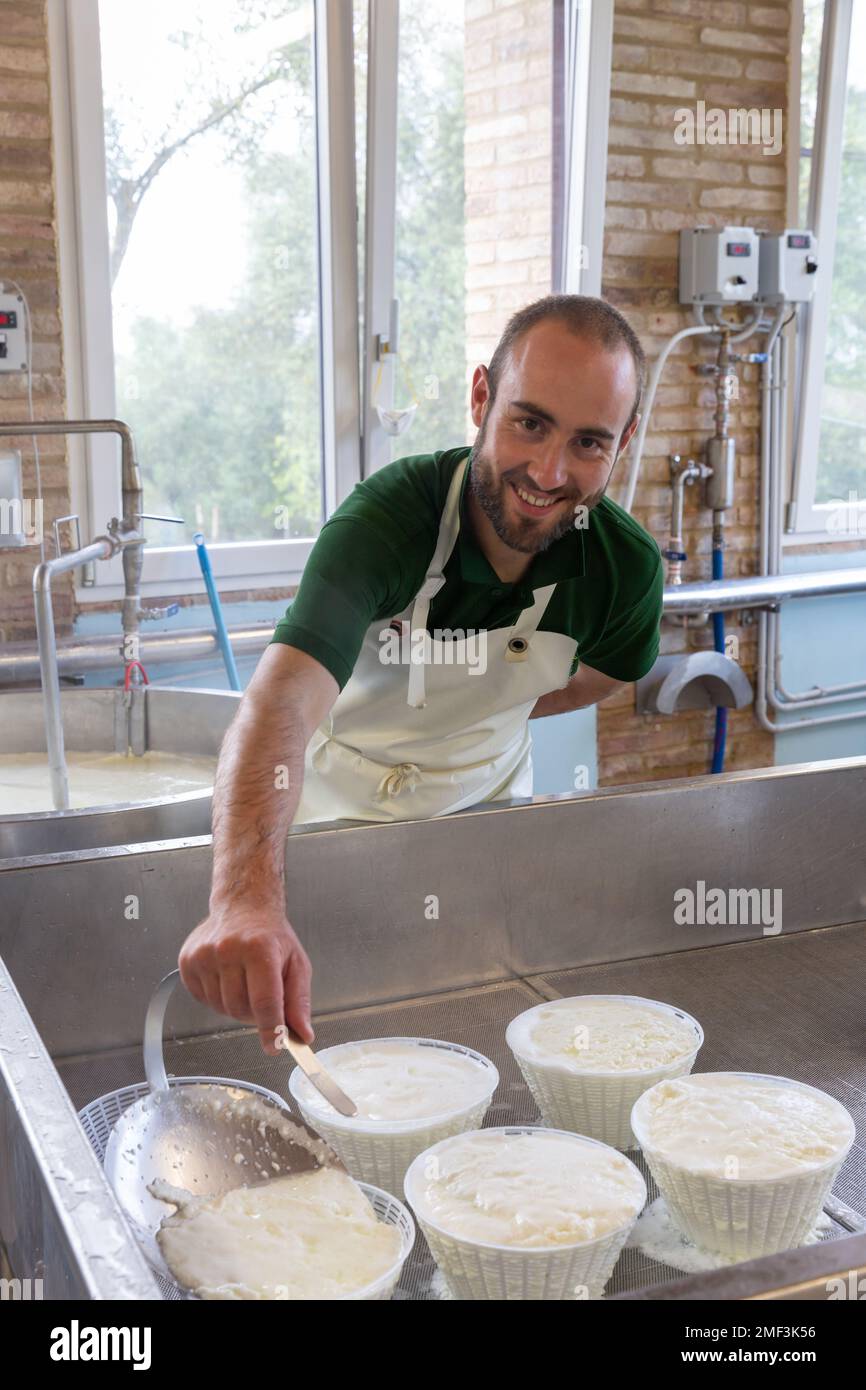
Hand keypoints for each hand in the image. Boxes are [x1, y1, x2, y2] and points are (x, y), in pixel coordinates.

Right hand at [179, 900, 313, 1054]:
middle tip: (262, 993)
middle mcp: (228, 950)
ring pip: (220, 1008)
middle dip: (254, 1013)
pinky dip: (217, 997)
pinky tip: (227, 977)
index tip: (274, 1048)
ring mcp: (204, 955)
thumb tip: (301, 1034)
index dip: (271, 1030)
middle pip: (240, 1009)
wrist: (243, 906)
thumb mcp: (296, 964)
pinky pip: (203, 1000)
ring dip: (235, 1005)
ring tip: (244, 980)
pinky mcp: (187, 961)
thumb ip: (298, 1002)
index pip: (264, 1002)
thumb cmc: (271, 936)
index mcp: (259, 949)